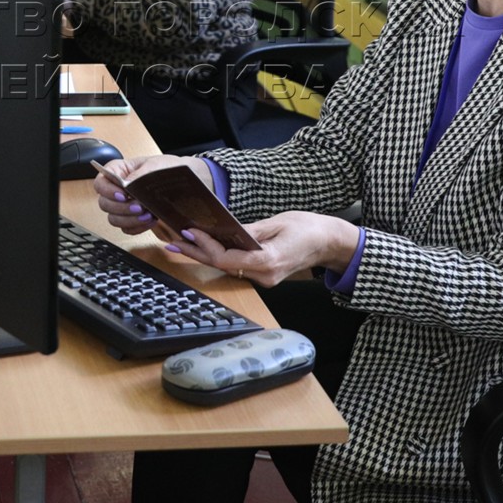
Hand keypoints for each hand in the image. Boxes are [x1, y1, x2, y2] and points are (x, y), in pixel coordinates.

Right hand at [91, 154, 213, 240]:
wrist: (188, 180)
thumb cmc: (169, 168)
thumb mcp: (155, 166)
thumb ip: (139, 174)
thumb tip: (126, 184)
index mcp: (118, 172)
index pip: (100, 183)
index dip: (107, 191)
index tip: (122, 194)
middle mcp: (118, 190)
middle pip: (105, 204)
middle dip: (121, 208)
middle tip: (139, 207)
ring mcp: (125, 206)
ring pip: (114, 219)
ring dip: (129, 220)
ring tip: (148, 215)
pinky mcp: (134, 219)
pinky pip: (127, 229)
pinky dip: (137, 228)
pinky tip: (150, 221)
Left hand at [170, 211, 359, 287]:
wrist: (330, 243)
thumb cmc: (308, 228)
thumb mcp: (277, 223)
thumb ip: (248, 230)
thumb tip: (221, 229)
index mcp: (269, 262)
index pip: (227, 259)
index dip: (205, 247)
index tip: (189, 232)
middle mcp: (265, 276)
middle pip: (221, 266)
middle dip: (196, 253)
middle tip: (172, 241)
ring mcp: (264, 279)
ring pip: (227, 268)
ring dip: (204, 255)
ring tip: (180, 241)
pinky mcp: (264, 275)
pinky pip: (237, 266)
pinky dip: (219, 256)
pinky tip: (204, 245)